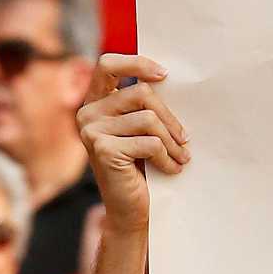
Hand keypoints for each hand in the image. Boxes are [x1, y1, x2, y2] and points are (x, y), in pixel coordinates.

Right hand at [77, 57, 188, 230]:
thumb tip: (167, 77)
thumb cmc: (140, 166)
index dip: (136, 63)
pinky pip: (149, 143)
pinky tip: (171, 169)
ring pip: (148, 119)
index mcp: (94, 102)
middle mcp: (87, 113)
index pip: (107, 64)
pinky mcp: (103, 150)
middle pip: (140, 93)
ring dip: (172, 141)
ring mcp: (91, 131)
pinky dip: (167, 158)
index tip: (164, 75)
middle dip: (169, 117)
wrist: (129, 210)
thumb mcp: (139, 129)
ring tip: (182, 155)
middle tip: (185, 138)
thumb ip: (142, 104)